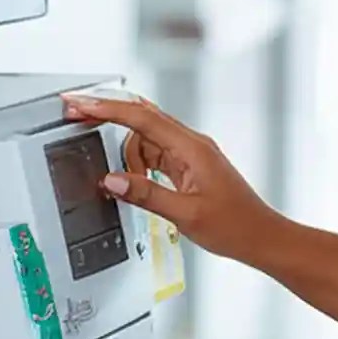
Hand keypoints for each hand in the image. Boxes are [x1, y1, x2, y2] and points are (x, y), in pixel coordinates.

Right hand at [61, 93, 281, 262]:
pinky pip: (156, 153)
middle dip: (109, 116)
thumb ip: (146, 195)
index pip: (143, 119)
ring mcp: (192, 154)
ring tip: (124, 182)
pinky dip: (139, 163)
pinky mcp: (190, 166)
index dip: (108, 108)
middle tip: (77, 116)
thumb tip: (112, 180)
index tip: (81, 103)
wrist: (260, 235)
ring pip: (147, 138)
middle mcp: (192, 144)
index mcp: (193, 148)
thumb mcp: (185, 214)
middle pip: (143, 119)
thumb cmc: (234, 225)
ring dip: (128, 154)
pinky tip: (134, 180)